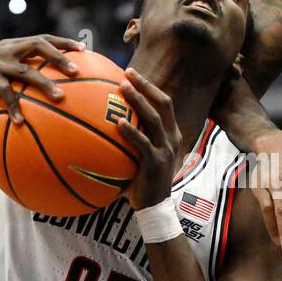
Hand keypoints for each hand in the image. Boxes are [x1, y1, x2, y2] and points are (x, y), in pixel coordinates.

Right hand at [0, 34, 85, 124]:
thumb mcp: (3, 75)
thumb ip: (24, 75)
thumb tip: (54, 89)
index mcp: (13, 45)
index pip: (43, 38)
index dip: (63, 42)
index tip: (83, 49)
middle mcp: (7, 50)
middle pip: (38, 45)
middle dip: (59, 57)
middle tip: (76, 71)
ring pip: (27, 71)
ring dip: (45, 85)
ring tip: (61, 98)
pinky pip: (7, 94)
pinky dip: (16, 108)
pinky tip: (22, 123)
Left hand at [116, 68, 181, 210]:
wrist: (155, 207)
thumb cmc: (144, 181)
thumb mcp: (143, 156)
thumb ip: (134, 139)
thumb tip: (108, 123)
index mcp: (172, 134)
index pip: (164, 103)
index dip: (150, 87)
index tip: (131, 73)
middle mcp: (172, 138)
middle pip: (163, 104)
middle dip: (146, 86)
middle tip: (127, 73)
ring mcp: (166, 150)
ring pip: (155, 119)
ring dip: (139, 101)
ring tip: (122, 88)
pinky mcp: (156, 163)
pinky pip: (143, 143)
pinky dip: (131, 131)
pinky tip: (117, 122)